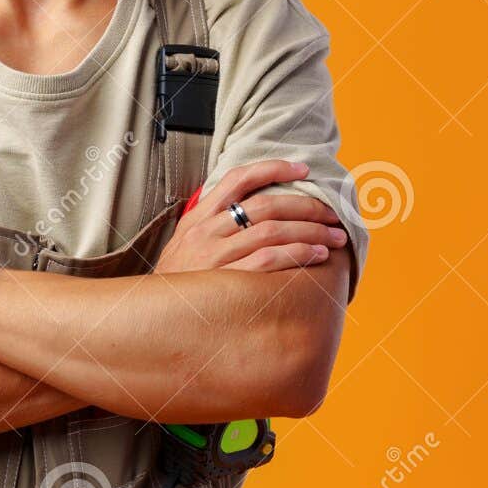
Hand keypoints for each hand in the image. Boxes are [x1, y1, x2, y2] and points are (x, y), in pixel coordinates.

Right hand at [156, 159, 346, 274]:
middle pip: (265, 205)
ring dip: (311, 231)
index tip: (303, 169)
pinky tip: (317, 255)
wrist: (152, 318)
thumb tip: (249, 213)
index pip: (238, 178)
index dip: (274, 169)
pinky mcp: (225, 280)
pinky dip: (298, 254)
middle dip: (306, 206)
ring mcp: (215, 255)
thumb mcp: (184, 247)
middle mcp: (206, 231)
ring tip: (335, 237)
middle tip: (333, 214)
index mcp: (198, 218)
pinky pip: (268, 260)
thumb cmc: (176, 284)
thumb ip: (211, 228)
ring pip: (272, 230)